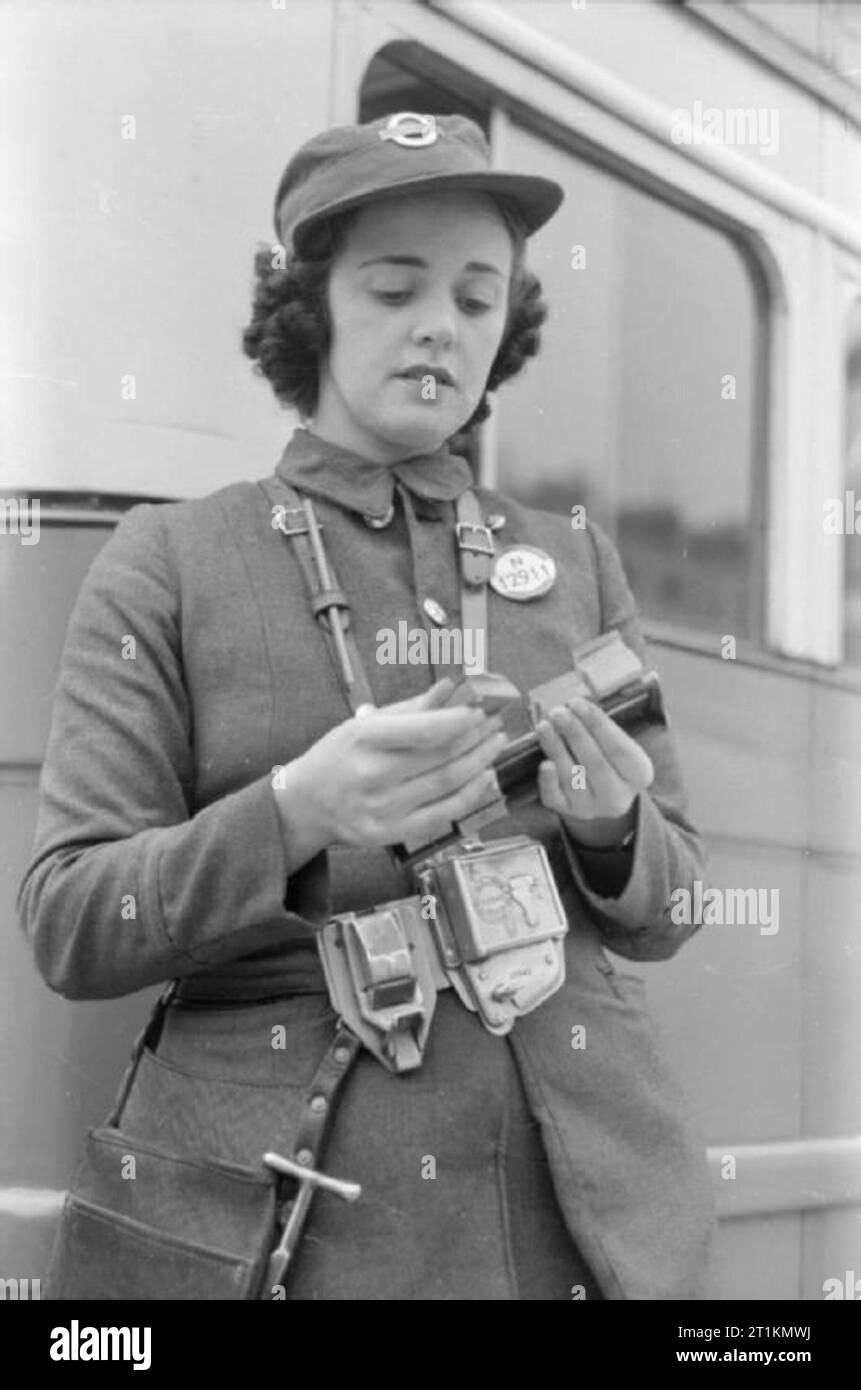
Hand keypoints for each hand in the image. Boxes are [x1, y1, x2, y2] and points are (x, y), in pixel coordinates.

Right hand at [275, 677, 506, 857]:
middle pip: (440, 756)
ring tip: (496, 742)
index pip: (422, 731)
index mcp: (363, 740)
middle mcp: (372, 776)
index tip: (482, 709)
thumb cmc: (341, 756)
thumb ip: (411, 709)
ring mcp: (383, 809)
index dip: (459, 720)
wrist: (308, 804)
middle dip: (476, 736)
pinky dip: (471, 794)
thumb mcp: (365, 724)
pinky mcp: (393, 833)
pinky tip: (485, 775)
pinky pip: (444, 814)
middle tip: (496, 721)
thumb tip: (451, 687)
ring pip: (447, 784)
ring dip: (480, 761)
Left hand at [535, 695, 653, 847]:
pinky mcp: (568, 811)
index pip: (619, 748)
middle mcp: (618, 795)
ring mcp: (592, 806)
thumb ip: (601, 729)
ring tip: (544, 726)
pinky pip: (555, 798)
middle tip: (557, 712)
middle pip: (596, 763)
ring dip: (556, 749)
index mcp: (639, 774)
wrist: (601, 795)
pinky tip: (544, 763)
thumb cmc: (609, 759)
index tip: (577, 703)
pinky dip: (548, 781)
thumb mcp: (618, 744)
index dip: (597, 724)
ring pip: (573, 777)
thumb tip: (574, 707)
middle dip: (574, 734)